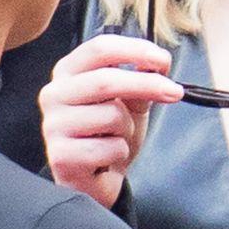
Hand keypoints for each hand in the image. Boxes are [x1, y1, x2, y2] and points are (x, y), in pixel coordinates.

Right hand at [40, 36, 182, 207]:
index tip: (164, 60)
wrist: (95, 180)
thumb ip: (140, 80)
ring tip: (117, 138)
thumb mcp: (128, 102)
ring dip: (128, 129)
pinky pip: (110, 147)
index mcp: (68, 73)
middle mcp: (54, 95)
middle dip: (147, 84)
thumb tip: (157, 65)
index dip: (136, 50)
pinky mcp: (61, 156)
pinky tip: (107, 159)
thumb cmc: (108, 136)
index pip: (99, 48)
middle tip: (175, 92)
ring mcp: (53, 126)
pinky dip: (120, 154)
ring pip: (111, 115)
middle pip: (105, 79)